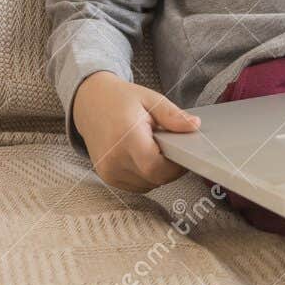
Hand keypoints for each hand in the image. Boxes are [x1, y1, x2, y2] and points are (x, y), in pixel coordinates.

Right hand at [72, 71, 200, 192]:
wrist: (89, 102)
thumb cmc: (120, 99)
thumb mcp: (151, 99)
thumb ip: (173, 116)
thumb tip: (195, 126)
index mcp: (127, 137)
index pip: (156, 167)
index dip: (175, 166)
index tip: (183, 154)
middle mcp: (114, 158)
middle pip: (154, 178)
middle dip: (169, 168)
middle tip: (170, 147)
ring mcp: (109, 171)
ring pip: (147, 184)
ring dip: (157, 172)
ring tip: (152, 148)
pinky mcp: (107, 177)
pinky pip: (137, 185)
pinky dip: (145, 175)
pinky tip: (142, 156)